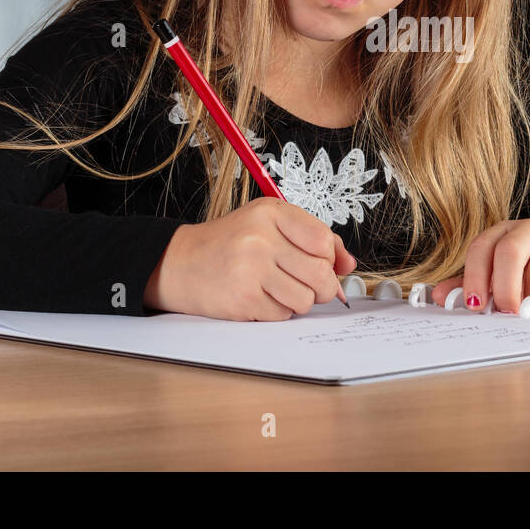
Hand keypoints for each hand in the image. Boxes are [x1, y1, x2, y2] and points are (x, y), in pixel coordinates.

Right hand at [143, 196, 356, 319]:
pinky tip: (260, 298)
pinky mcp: (242, 299)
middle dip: (322, 287)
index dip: (329, 259)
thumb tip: (349, 264)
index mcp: (270, 213)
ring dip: (298, 301)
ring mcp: (250, 269)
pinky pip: (283, 315)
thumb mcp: (270, 226)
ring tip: (278, 289)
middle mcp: (260, 238)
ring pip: (305, 299)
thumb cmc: (230, 243)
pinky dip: (277, 312)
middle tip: (308, 285)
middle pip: (321, 274)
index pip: (324, 240)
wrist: (180, 264)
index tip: (321, 263)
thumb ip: (313, 239)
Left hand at [431, 219, 529, 315]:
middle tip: (507, 313)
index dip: (474, 276)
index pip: (482, 247)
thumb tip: (441, 297)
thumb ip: (475, 287)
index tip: (475, 305)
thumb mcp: (504, 281)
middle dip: (505, 287)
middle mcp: (528, 230)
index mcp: (503, 234)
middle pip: (510, 250)